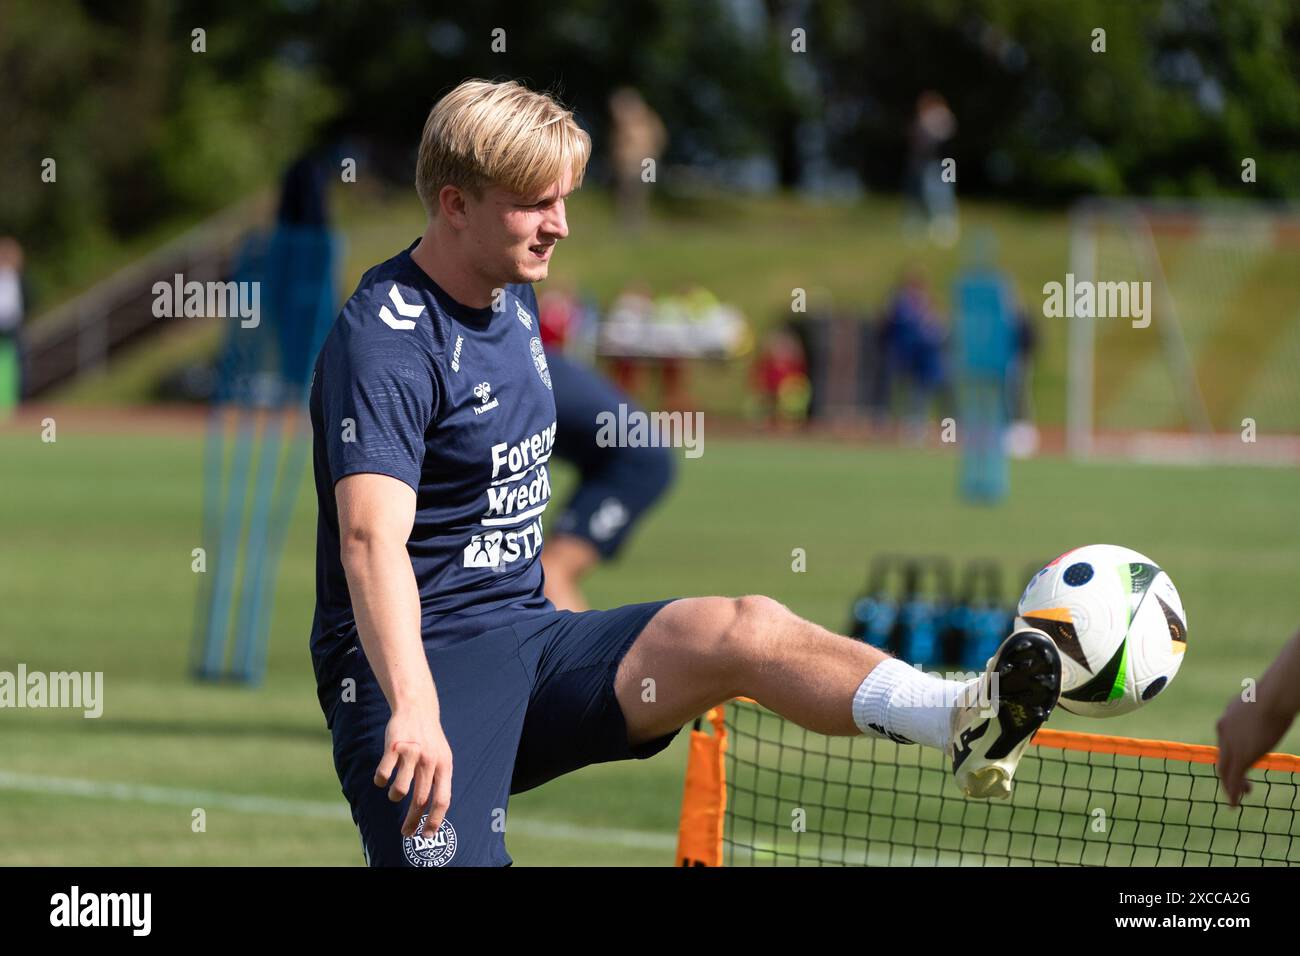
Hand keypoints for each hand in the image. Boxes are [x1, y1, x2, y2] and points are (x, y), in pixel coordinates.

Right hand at [374, 707, 452, 837]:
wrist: (417, 709)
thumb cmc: (430, 740)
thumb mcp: (442, 758)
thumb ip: (439, 782)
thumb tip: (435, 814)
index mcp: (445, 766)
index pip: (442, 800)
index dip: (434, 820)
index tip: (426, 836)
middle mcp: (430, 761)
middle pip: (420, 800)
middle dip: (411, 821)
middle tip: (405, 832)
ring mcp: (412, 753)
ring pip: (400, 790)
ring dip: (395, 796)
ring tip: (396, 792)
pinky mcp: (393, 746)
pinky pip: (383, 775)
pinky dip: (381, 781)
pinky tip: (383, 777)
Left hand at [1215, 694, 1291, 807]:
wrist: (1273, 696)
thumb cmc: (1275, 693)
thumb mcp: (1262, 700)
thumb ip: (1259, 709)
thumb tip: (1268, 703)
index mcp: (1228, 717)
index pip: (1225, 740)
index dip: (1230, 753)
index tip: (1241, 762)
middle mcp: (1223, 730)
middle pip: (1221, 756)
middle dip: (1227, 771)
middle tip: (1238, 784)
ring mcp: (1230, 744)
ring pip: (1224, 770)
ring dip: (1230, 786)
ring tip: (1237, 798)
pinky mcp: (1241, 756)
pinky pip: (1233, 778)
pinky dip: (1232, 793)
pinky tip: (1234, 804)